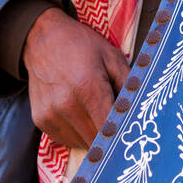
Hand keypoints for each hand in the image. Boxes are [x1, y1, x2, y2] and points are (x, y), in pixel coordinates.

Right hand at [23, 8, 128, 148]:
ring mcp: (50, 114)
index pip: (109, 130)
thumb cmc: (82, 46)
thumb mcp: (113, 58)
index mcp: (88, 88)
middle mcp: (66, 105)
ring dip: (93, 135)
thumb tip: (141, 113)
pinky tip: (80, 113)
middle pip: (96, 141)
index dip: (123, 135)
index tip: (132, 134)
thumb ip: (129, 86)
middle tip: (117, 123)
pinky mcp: (40, 120)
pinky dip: (78, 133)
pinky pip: (67, 140)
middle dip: (110, 136)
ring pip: (82, 144)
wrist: (43, 38)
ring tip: (94, 111)